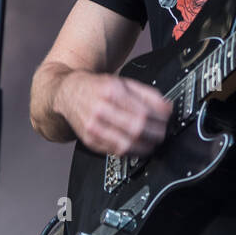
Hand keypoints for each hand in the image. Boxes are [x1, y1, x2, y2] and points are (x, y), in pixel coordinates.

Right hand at [55, 71, 172, 157]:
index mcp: (112, 93)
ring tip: (153, 143)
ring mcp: (93, 128)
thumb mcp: (124, 82)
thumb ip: (148, 94)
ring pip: (126, 145)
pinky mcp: (90, 141)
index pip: (143, 112)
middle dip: (155, 134)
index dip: (160, 119)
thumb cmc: (98, 88)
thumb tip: (167, 107)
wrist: (68, 93)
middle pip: (136, 129)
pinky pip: (115, 152)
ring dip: (145, 147)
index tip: (167, 120)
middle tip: (162, 133)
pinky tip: (138, 147)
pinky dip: (131, 152)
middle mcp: (101, 110)